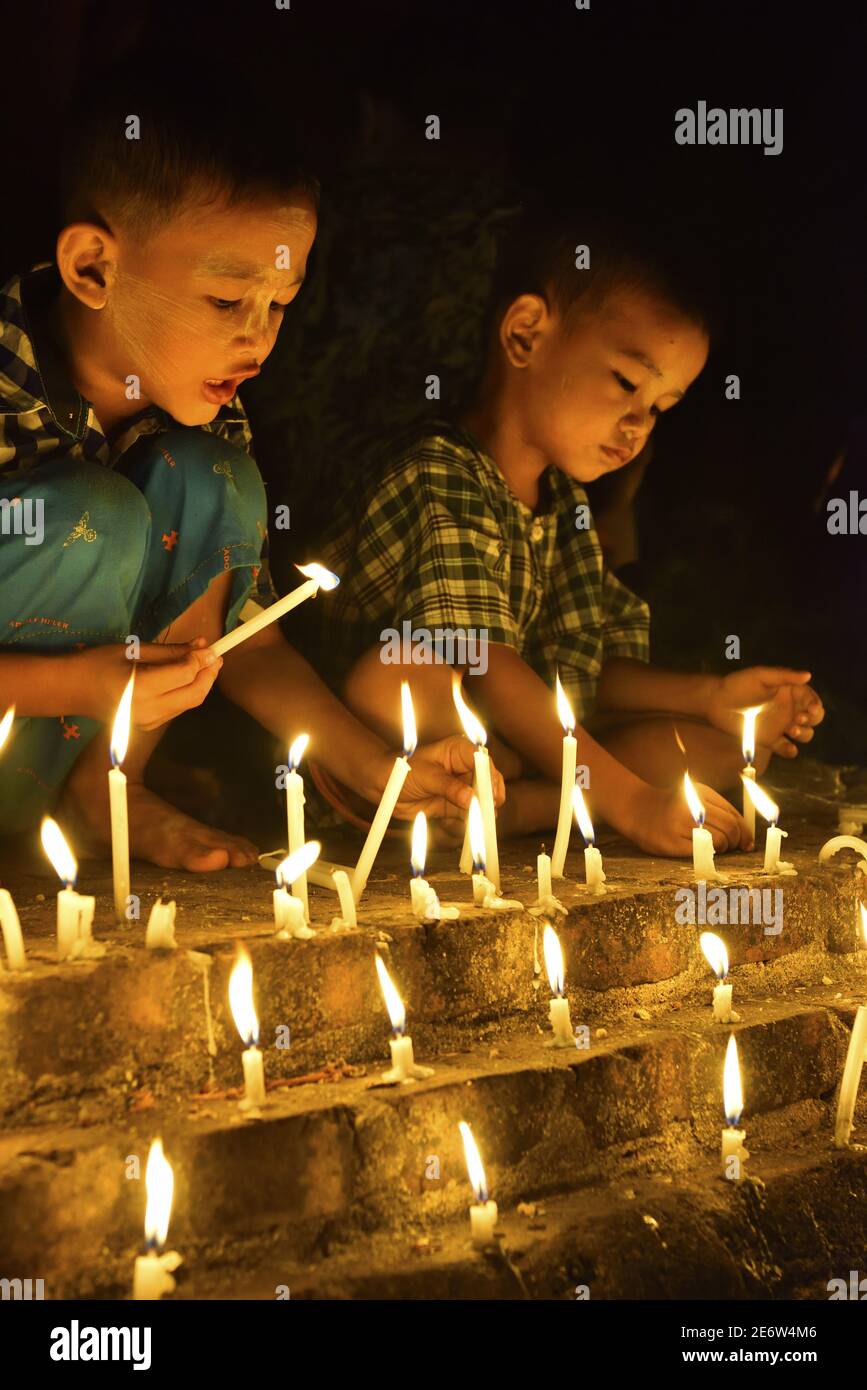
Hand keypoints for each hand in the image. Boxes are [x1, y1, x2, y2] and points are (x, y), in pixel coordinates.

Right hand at [75, 637, 222, 730]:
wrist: (72, 690)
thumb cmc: (98, 663)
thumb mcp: (135, 650)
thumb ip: (171, 651)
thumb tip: (202, 645)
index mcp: (143, 688)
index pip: (186, 674)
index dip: (203, 660)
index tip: (212, 645)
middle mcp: (150, 709)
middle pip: (195, 694)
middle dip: (209, 675)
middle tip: (215, 656)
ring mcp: (150, 722)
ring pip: (190, 704)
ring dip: (202, 684)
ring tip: (204, 664)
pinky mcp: (150, 726)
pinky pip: (178, 709)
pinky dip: (188, 693)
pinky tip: (187, 678)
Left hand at [393, 735, 505, 826]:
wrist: (386, 787)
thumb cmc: (404, 771)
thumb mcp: (426, 776)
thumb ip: (449, 787)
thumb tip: (471, 798)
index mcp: (460, 751)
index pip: (483, 762)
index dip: (490, 779)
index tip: (490, 796)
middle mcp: (466, 768)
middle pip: (489, 785)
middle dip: (486, 801)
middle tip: (481, 815)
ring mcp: (464, 788)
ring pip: (482, 804)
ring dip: (475, 816)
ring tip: (456, 821)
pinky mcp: (458, 806)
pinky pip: (469, 818)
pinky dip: (463, 825)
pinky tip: (445, 823)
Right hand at [625, 781, 750, 856]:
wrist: (636, 808)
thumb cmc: (672, 806)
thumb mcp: (695, 797)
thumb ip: (720, 809)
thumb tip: (746, 835)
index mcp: (701, 793)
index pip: (733, 815)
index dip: (745, 831)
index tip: (748, 842)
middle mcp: (692, 807)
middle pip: (729, 827)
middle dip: (737, 841)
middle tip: (734, 847)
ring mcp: (681, 825)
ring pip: (719, 840)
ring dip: (724, 847)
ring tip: (718, 848)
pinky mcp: (671, 843)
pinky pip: (702, 852)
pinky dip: (710, 854)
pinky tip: (705, 851)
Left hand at [705, 668, 824, 757]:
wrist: (716, 701)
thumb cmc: (738, 684)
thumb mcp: (761, 675)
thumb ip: (784, 676)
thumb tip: (808, 675)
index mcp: (790, 692)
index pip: (811, 699)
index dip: (815, 704)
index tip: (812, 709)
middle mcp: (790, 709)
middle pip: (813, 718)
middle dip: (812, 719)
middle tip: (799, 718)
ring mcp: (781, 726)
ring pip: (804, 733)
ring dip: (804, 733)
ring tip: (791, 730)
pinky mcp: (770, 740)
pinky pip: (786, 748)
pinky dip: (791, 750)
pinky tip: (789, 748)